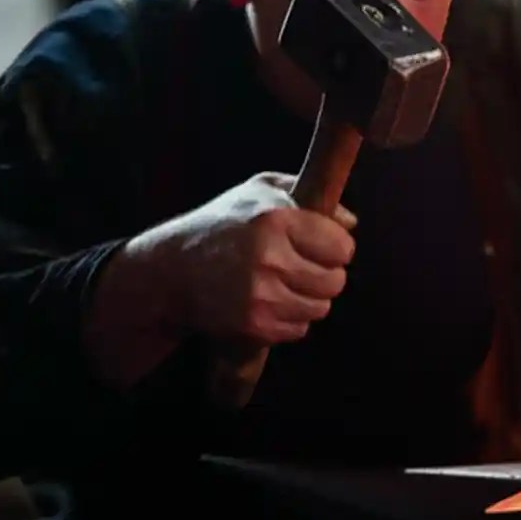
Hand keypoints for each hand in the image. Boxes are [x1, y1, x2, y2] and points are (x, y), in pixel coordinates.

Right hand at [128, 171, 355, 344]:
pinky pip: (299, 329)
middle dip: (325, 275)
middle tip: (301, 268)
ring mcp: (261, 295)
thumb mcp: (259, 190)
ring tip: (283, 284)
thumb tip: (350, 222)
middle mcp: (270, 258)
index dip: (335, 247)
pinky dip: (290, 319)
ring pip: (320, 308)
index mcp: (276, 220)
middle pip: (336, 281)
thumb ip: (308, 195)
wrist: (170, 269)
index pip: (343, 247)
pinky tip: (268, 301)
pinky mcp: (254, 324)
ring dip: (309, 299)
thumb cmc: (221, 224)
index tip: (321, 246)